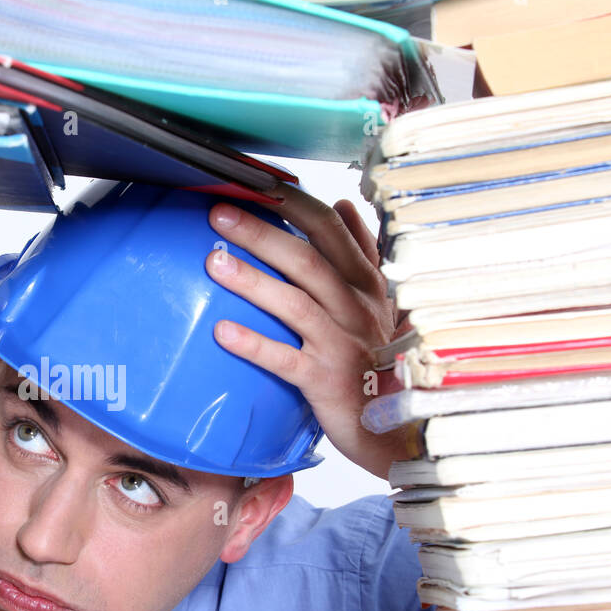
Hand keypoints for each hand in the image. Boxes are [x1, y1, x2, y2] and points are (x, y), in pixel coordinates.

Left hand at [205, 182, 406, 480]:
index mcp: (364, 285)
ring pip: (294, 304)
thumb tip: (344, 203)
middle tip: (219, 213)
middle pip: (306, 260)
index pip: (330, 231)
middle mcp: (354, 309)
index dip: (294, 204)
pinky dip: (255, 345)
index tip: (257, 183)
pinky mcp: (325, 381)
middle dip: (261, 233)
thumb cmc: (377, 360)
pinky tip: (223, 332)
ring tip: (213, 262)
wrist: (397, 427)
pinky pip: (286, 360)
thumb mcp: (377, 301)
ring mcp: (340, 345)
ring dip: (253, 280)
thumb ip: (360, 252)